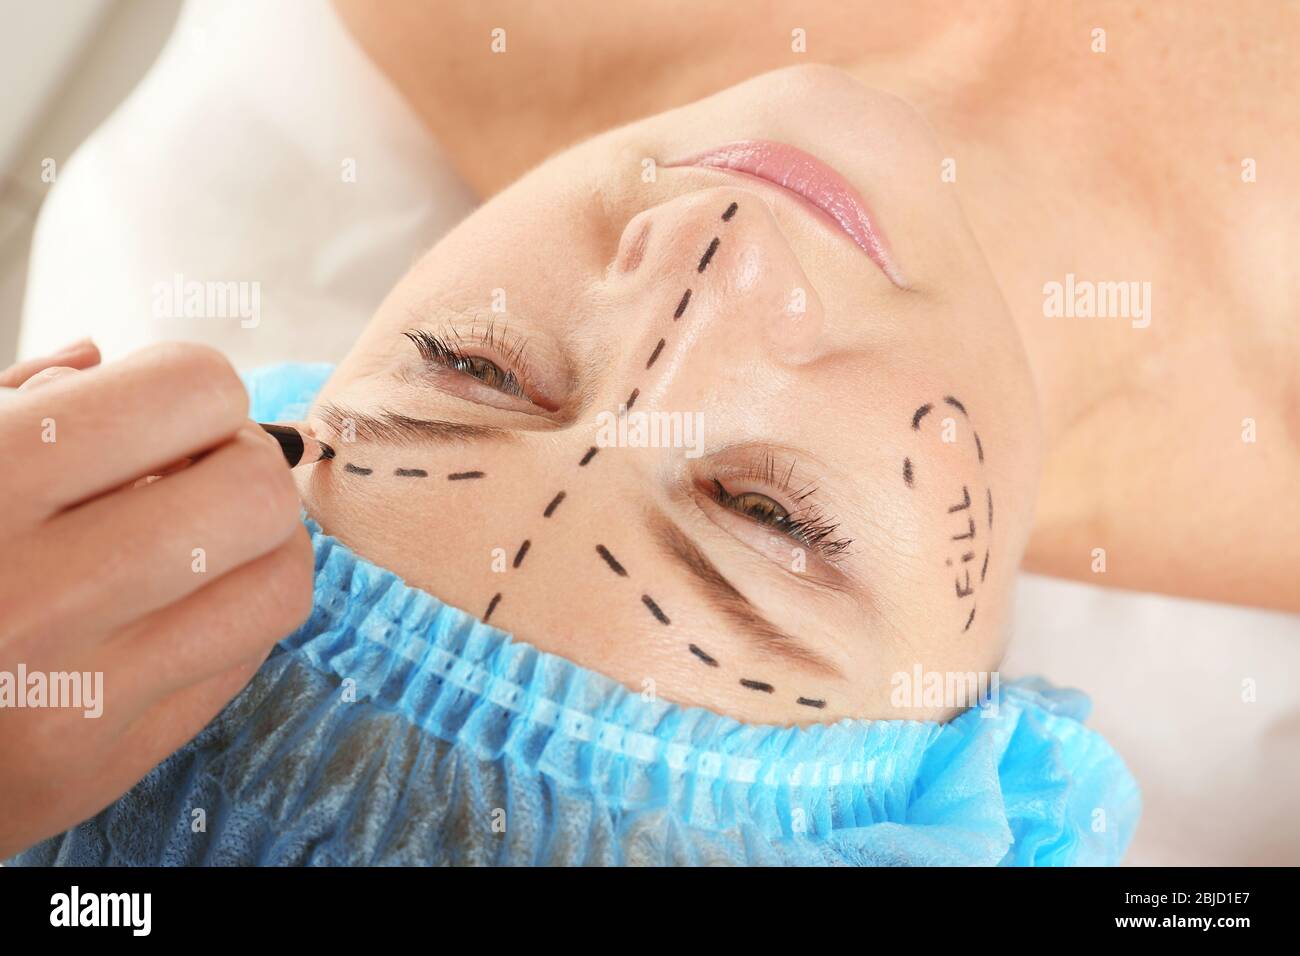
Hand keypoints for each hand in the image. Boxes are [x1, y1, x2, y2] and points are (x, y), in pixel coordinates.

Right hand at [0, 342, 312, 856]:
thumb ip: (16, 401)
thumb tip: (106, 362)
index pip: (195, 391)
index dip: (203, 393)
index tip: (175, 419)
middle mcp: (34, 593)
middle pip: (257, 494)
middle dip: (248, 469)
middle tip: (204, 478)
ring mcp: (74, 693)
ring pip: (278, 586)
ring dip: (263, 548)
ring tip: (208, 541)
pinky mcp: (98, 765)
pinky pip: (239, 662)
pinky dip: (230, 618)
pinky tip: (175, 608)